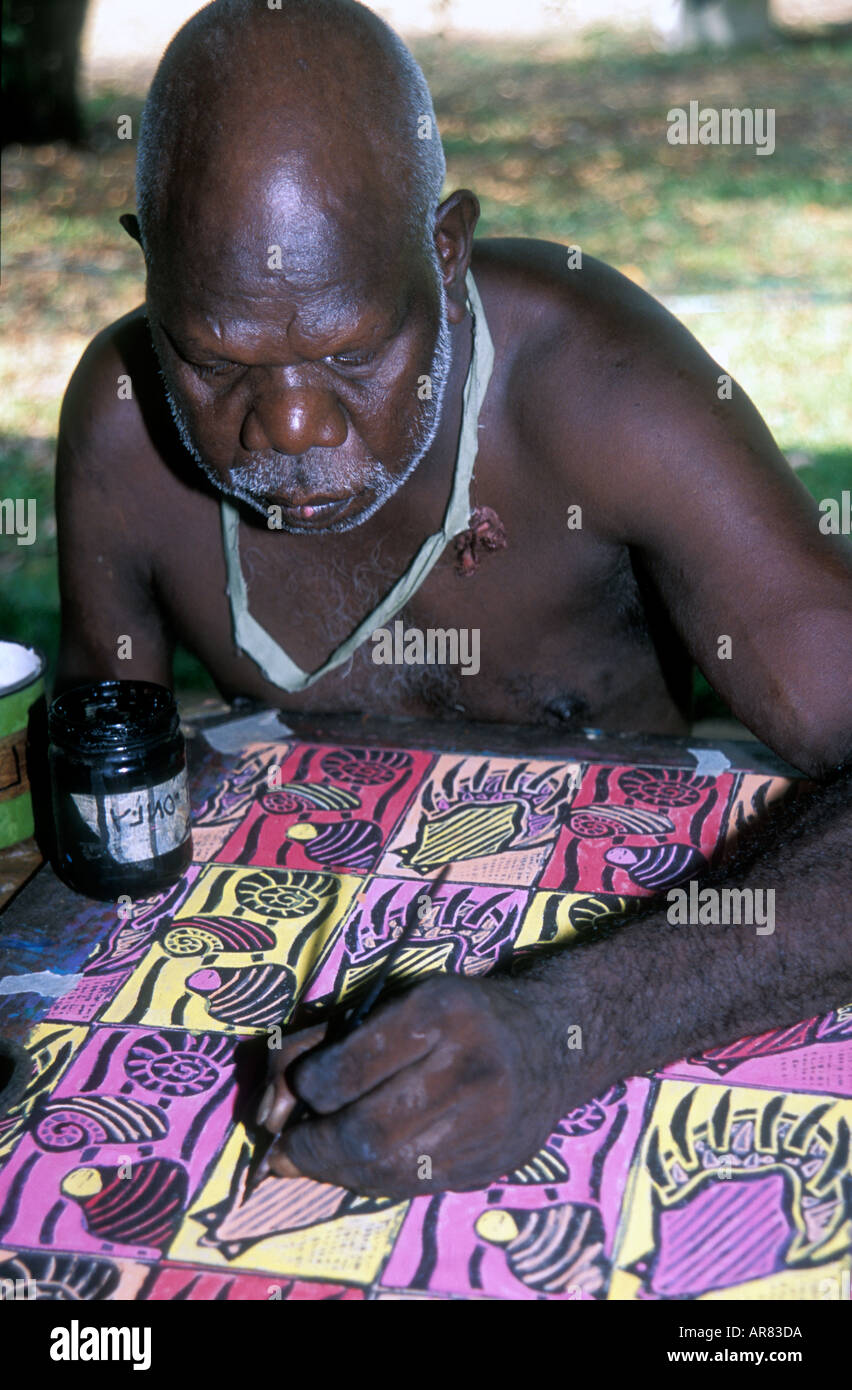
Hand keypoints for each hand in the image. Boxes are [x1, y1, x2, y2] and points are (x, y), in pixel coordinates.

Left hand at [257, 973, 570, 1198]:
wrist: (556, 1039)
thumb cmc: (460, 1012)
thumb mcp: (396, 1000)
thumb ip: (325, 1043)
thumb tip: (270, 1110)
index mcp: (442, 1012)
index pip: (351, 1067)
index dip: (309, 1089)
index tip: (300, 1092)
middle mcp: (472, 1068)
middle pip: (369, 1132)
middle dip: (313, 1148)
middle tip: (287, 1147)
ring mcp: (488, 1124)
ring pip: (389, 1171)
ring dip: (336, 1172)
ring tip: (317, 1159)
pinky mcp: (492, 1163)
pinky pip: (416, 1186)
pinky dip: (374, 1181)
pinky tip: (361, 1165)